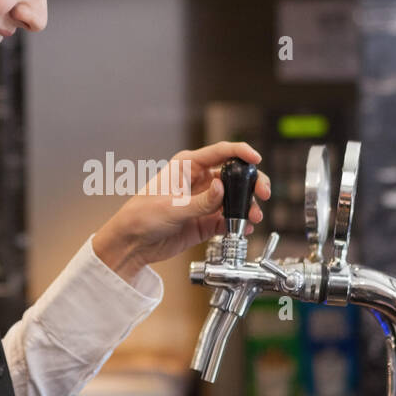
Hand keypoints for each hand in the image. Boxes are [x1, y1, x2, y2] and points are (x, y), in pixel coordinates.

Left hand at [92, 142, 271, 277]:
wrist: (132, 243)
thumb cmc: (141, 216)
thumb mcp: (173, 207)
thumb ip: (201, 201)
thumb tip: (222, 189)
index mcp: (188, 165)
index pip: (221, 152)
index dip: (241, 152)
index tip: (256, 159)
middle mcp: (198, 181)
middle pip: (233, 175)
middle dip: (250, 183)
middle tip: (262, 193)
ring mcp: (203, 201)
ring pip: (233, 198)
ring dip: (246, 206)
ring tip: (253, 216)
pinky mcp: (205, 221)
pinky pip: (227, 219)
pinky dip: (238, 223)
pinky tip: (244, 227)